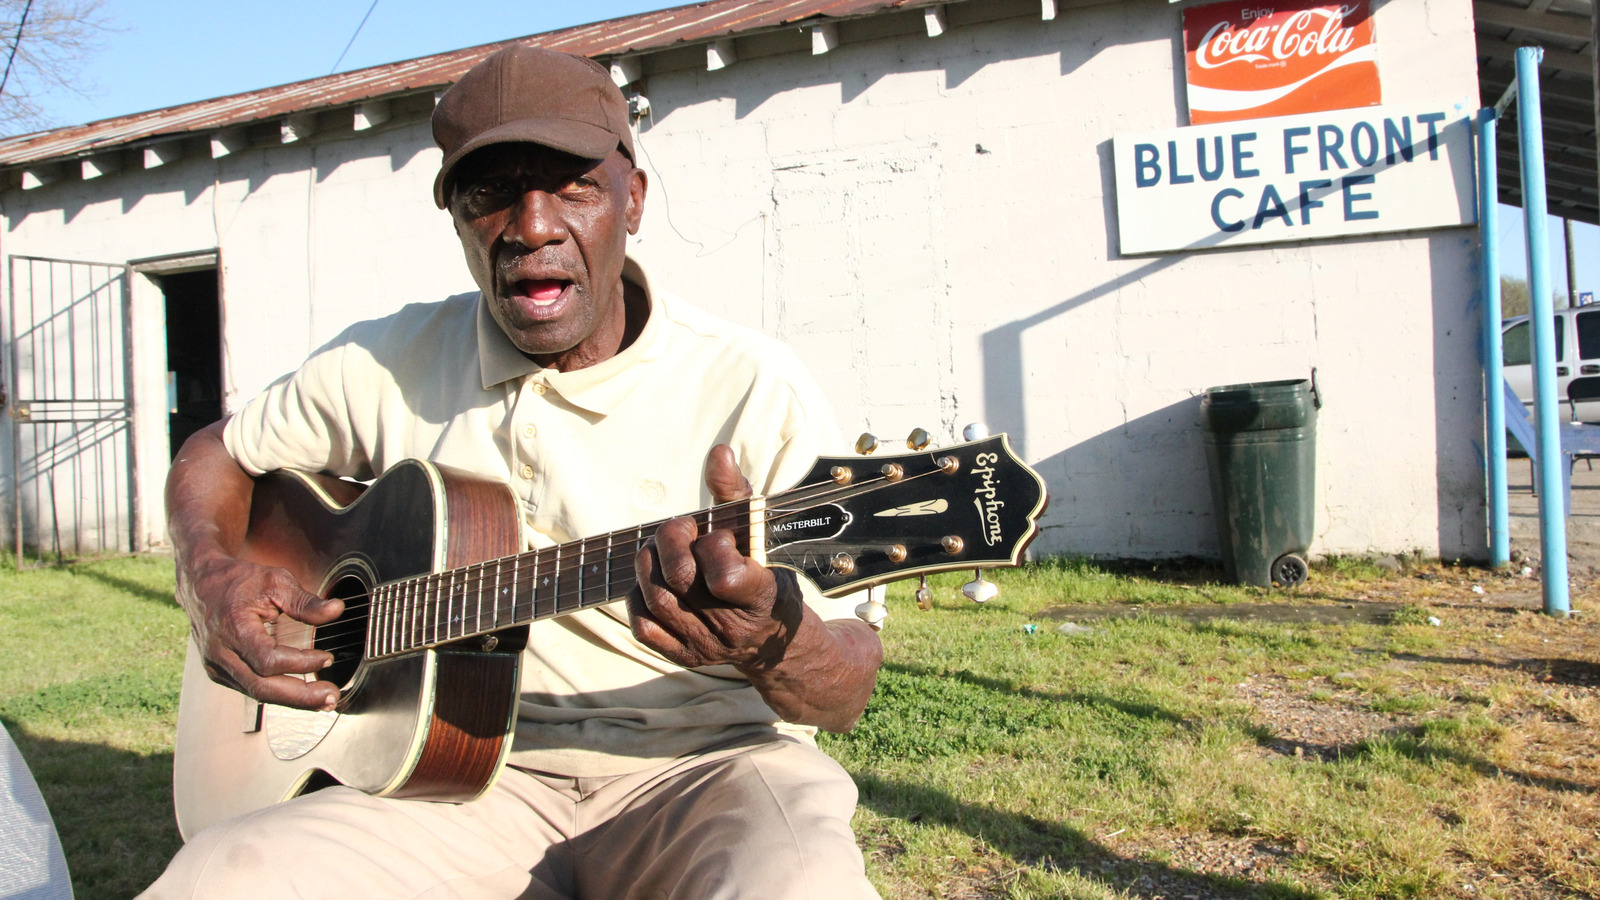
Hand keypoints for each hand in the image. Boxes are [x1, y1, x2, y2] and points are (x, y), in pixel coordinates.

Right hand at [179, 551, 344, 709]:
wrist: (201, 584)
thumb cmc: (239, 581)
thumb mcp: (275, 582)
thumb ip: (305, 602)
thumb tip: (337, 610)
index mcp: (233, 628)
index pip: (268, 660)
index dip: (300, 664)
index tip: (327, 658)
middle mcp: (220, 653)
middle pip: (261, 687)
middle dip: (300, 697)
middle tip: (331, 697)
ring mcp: (217, 666)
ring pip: (256, 693)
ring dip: (292, 700)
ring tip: (323, 700)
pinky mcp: (219, 672)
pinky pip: (250, 688)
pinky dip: (277, 693)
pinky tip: (301, 693)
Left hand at [627, 445, 801, 670]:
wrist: (772, 636)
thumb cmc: (767, 573)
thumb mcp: (761, 531)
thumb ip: (736, 493)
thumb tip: (718, 453)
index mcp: (761, 595)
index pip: (724, 576)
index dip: (714, 547)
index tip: (721, 537)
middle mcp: (732, 626)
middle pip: (680, 579)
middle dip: (671, 542)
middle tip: (680, 529)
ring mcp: (706, 645)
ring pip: (657, 599)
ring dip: (649, 563)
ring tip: (660, 549)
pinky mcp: (683, 655)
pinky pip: (644, 627)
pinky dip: (638, 597)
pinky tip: (652, 580)